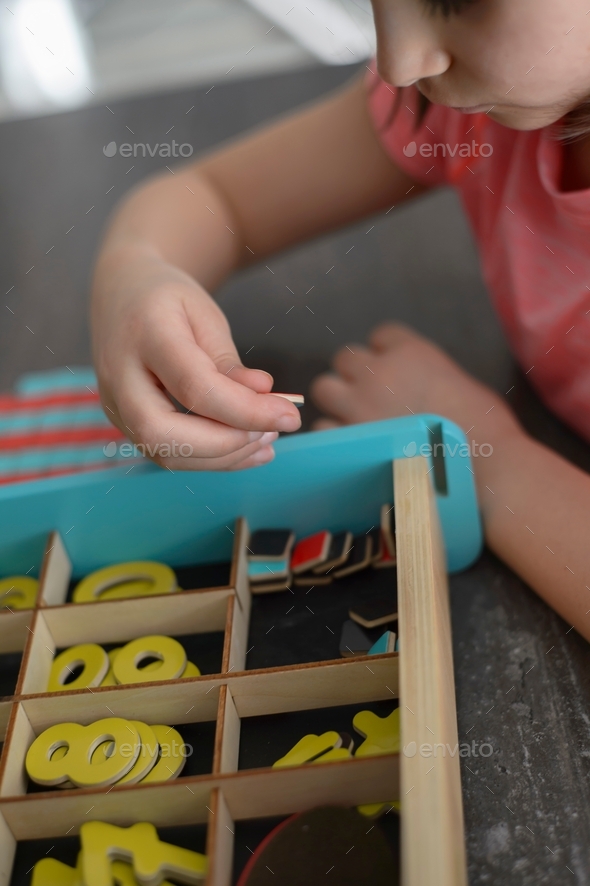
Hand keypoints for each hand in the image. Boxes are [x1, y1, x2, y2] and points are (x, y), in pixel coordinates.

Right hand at [91, 250, 300, 470]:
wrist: (121, 294)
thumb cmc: (168, 300)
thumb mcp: (205, 314)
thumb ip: (229, 362)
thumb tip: (263, 397)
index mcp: (144, 333)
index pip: (194, 387)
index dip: (245, 410)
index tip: (289, 416)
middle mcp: (118, 376)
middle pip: (162, 432)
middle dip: (225, 444)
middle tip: (271, 432)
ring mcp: (114, 405)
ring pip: (163, 452)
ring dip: (223, 457)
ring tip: (266, 439)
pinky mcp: (124, 425)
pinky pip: (167, 454)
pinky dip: (211, 459)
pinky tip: (247, 447)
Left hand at [311, 323, 518, 438]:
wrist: (482, 468)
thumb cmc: (486, 429)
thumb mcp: (462, 384)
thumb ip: (430, 375)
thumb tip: (420, 385)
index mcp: (411, 353)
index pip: (381, 335)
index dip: (386, 354)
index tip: (395, 372)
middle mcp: (378, 373)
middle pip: (345, 358)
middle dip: (355, 375)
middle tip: (370, 397)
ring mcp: (358, 405)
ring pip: (323, 387)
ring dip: (337, 401)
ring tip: (354, 420)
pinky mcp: (348, 439)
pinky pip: (322, 428)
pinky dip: (333, 436)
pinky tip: (352, 447)